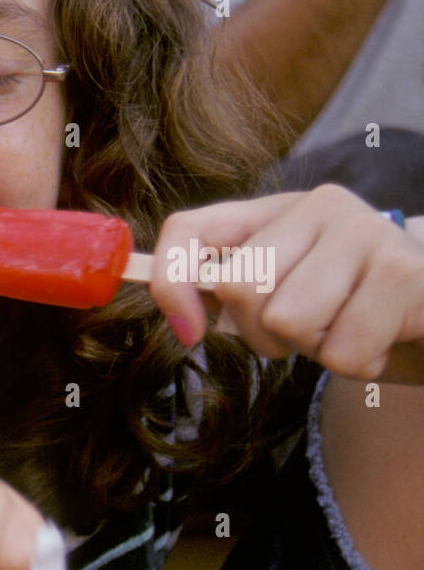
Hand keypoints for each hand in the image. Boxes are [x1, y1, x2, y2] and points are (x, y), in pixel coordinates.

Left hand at [150, 185, 423, 383]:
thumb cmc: (352, 311)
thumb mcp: (285, 295)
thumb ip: (230, 293)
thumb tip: (183, 315)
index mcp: (279, 210)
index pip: (189, 229)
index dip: (170, 282)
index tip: (188, 331)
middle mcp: (323, 205)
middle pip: (238, 286)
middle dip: (263, 334)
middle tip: (308, 331)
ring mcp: (368, 232)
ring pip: (288, 321)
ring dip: (315, 350)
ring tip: (348, 330)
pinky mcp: (406, 273)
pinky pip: (341, 350)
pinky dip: (357, 363)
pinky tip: (381, 338)